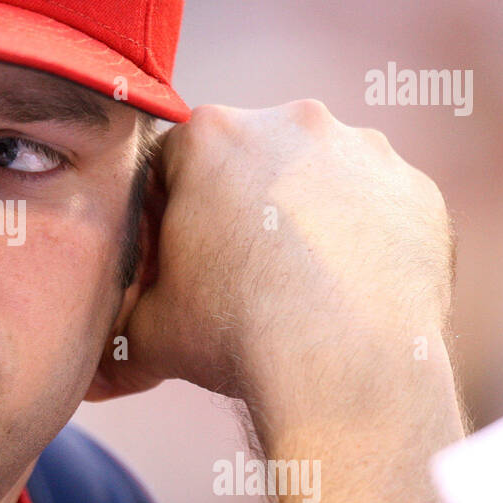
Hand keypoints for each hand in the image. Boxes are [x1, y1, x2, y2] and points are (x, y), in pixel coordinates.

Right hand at [89, 99, 454, 418]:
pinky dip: (366, 238)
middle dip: (242, 204)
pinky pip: (381, 206)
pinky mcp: (415, 190)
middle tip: (238, 273)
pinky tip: (350, 292)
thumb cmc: (237, 334)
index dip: (170, 212)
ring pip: (321, 176)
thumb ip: (117, 337)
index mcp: (211, 135)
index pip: (173, 161)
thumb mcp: (151, 335)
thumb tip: (87, 380)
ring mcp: (362, 151)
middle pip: (251, 158)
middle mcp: (291, 122)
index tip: (178, 258)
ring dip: (308, 215)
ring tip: (300, 286)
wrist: (346, 366)